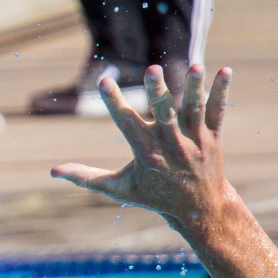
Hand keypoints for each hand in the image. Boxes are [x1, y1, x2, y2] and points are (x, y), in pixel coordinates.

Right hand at [51, 64, 235, 231]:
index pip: (126, 123)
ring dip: (194, 89)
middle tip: (152, 70)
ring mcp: (194, 141)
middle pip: (164, 114)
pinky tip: (225, 71)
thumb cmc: (155, 196)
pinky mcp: (214, 138)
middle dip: (158, 93)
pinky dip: (221, 92)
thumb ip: (87, 177)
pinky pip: (217, 112)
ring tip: (194, 67)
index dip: (113, 102)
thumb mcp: (119, 188)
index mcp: (146, 153)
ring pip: (194, 110)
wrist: (200, 210)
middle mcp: (171, 145)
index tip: (103, 81)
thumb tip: (53, 171)